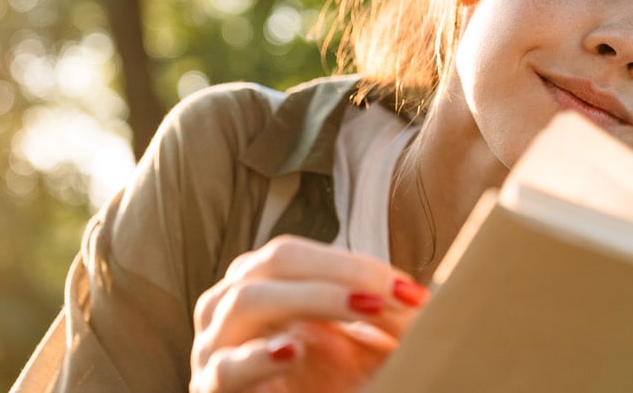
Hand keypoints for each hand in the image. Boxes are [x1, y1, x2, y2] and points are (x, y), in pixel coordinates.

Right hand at [190, 235, 429, 391]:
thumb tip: (418, 297)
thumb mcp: (357, 347)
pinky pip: (227, 368)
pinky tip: (291, 351)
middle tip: (390, 294)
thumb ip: (381, 316)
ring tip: (362, 308)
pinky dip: (259, 357)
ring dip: (310, 298)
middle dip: (339, 272)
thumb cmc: (325, 387)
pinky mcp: (214, 388)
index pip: (295, 253)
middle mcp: (228, 307)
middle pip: (273, 262)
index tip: (409, 290)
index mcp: (256, 285)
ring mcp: (214, 347)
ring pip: (245, 301)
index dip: (353, 265)